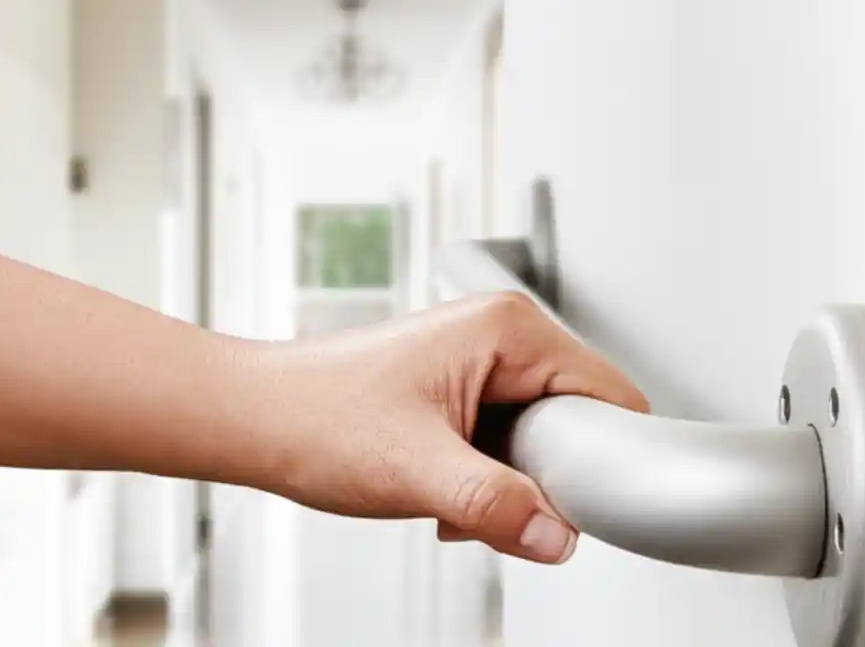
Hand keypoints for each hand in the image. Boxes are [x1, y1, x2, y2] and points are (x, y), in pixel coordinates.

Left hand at [252, 292, 648, 564]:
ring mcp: (482, 361)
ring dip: (508, 487)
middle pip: (577, 422)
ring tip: (450, 490)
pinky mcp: (463, 390)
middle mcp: (501, 334)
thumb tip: (559, 537)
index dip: (600, 457)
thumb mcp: (417, 470)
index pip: (609, 395)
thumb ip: (497, 505)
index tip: (572, 503)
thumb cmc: (314, 417)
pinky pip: (506, 446)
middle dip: (543, 479)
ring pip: (541, 442)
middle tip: (488, 499)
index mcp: (507, 328)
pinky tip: (442, 491)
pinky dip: (484, 482)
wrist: (255, 420)